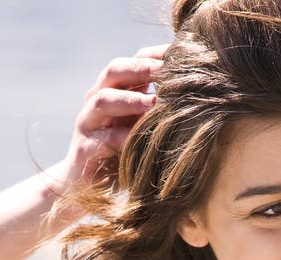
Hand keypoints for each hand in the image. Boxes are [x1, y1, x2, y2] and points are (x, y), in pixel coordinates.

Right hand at [57, 45, 167, 189]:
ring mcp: (87, 123)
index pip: (133, 61)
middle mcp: (97, 101)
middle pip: (114, 71)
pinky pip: (102, 139)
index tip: (178, 51)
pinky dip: (121, 138)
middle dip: (140, 68)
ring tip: (153, 103)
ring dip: (129, 99)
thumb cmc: (123, 157)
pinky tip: (138, 140)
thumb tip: (198, 99)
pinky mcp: (83, 148)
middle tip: (164, 71)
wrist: (87, 187)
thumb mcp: (143, 131)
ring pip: (103, 99)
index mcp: (115, 91)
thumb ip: (159, 114)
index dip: (154, 55)